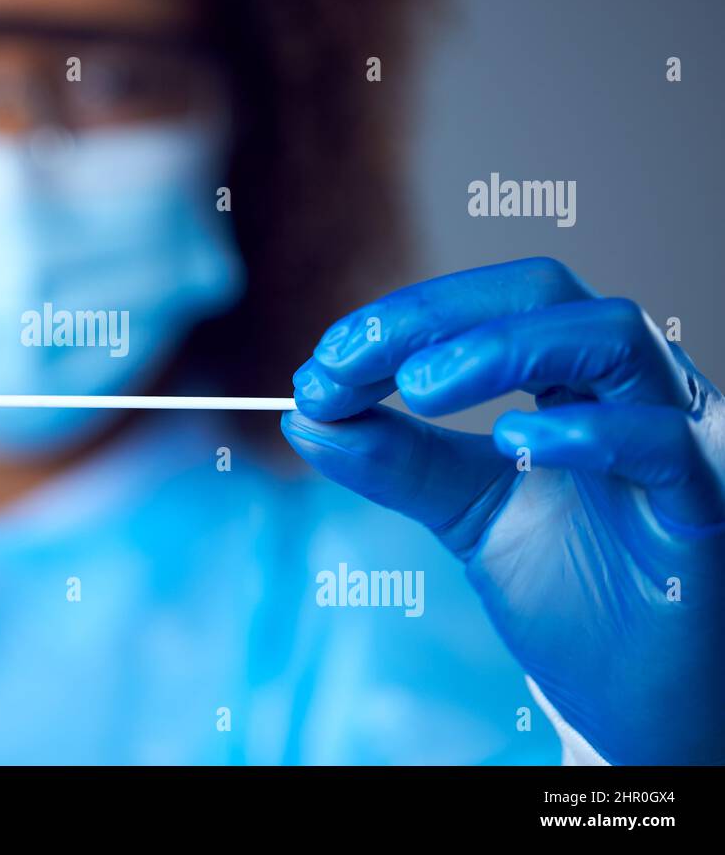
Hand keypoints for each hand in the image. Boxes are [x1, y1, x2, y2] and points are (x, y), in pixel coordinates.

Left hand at [282, 257, 724, 763]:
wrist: (638, 696)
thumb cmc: (572, 590)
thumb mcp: (466, 512)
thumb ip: (397, 461)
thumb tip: (304, 414)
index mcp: (574, 379)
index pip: (492, 306)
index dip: (403, 322)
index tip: (321, 366)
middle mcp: (631, 387)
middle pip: (545, 293)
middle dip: (433, 316)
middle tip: (345, 363)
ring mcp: (681, 435)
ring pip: (614, 336)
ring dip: (499, 348)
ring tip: (418, 389)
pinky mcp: (707, 502)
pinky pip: (662, 441)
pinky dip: (584, 432)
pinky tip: (511, 445)